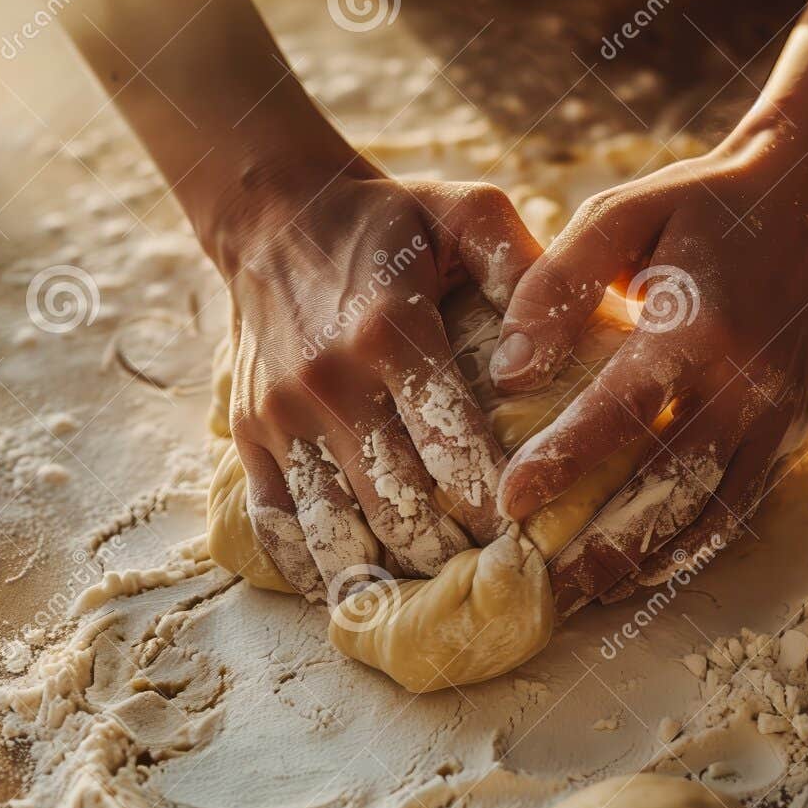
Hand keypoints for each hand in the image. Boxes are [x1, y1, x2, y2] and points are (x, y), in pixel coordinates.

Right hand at [212, 165, 541, 599]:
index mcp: (392, 333)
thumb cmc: (392, 217)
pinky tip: (355, 590)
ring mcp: (285, 417)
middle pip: (401, 506)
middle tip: (498, 576)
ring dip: (390, 575)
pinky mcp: (254, 435)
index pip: (453, 448)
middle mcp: (332, 384)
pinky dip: (314, 569)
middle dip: (456, 553)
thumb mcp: (468, 210)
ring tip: (434, 597)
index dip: (497, 504)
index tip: (533, 536)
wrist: (277, 212)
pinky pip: (280, 523)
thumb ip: (522, 265)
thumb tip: (553, 348)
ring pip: (338, 530)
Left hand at [489, 124, 807, 615]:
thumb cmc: (697, 205)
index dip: (562, 462)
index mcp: (698, 325)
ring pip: (710, 512)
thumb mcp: (620, 214)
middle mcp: (747, 382)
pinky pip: (741, 505)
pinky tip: (645, 570)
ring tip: (582, 595)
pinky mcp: (792, 429)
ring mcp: (778, 413)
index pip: (620, 410)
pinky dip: (694, 545)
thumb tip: (509, 371)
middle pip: (669, 485)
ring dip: (646, 560)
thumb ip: (558, 285)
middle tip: (538, 587)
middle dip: (602, 544)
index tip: (507, 503)